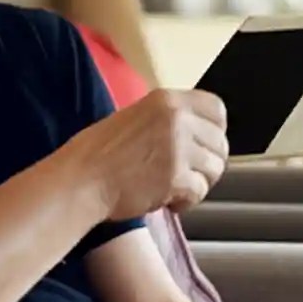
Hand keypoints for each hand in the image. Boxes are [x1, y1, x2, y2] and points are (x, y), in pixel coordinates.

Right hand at [64, 89, 229, 220]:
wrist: (82, 179)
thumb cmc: (100, 153)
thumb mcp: (136, 118)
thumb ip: (167, 120)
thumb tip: (196, 134)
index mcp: (167, 99)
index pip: (216, 109)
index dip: (215, 131)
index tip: (202, 146)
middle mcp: (177, 118)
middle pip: (220, 143)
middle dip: (207, 163)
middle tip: (186, 175)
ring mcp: (178, 147)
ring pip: (215, 168)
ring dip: (198, 183)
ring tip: (174, 189)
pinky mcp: (176, 176)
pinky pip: (200, 191)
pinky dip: (186, 201)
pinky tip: (167, 201)